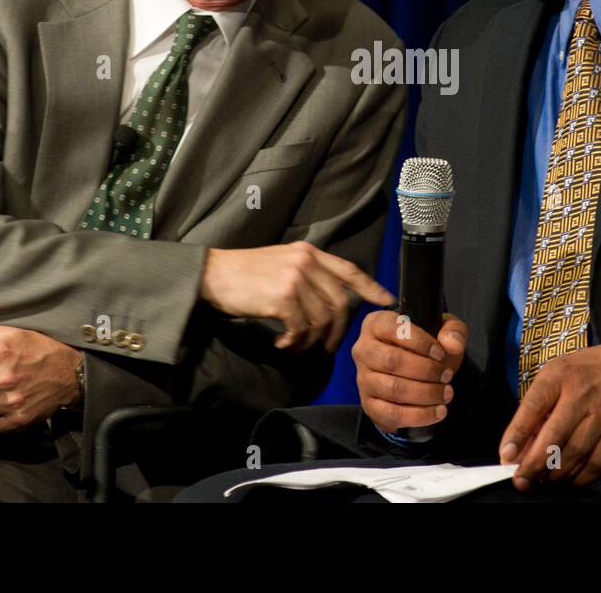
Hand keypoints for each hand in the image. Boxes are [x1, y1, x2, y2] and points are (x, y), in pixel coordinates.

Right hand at [200, 241, 394, 352]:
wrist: (212, 274)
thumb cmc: (245, 273)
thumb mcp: (282, 261)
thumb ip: (307, 273)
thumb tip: (332, 301)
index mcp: (309, 252)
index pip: (350, 270)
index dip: (371, 287)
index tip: (387, 302)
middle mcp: (307, 261)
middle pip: (340, 303)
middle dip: (338, 331)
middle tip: (327, 348)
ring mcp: (296, 278)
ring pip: (321, 320)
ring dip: (310, 341)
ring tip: (295, 346)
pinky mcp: (283, 297)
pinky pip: (302, 329)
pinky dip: (294, 343)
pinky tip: (282, 344)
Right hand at [353, 311, 466, 431]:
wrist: (420, 374)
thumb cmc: (427, 347)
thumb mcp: (443, 330)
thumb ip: (453, 330)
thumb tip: (452, 344)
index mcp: (376, 324)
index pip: (393, 328)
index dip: (420, 342)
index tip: (441, 353)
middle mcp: (363, 350)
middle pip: (391, 361)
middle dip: (426, 371)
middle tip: (446, 375)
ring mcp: (363, 379)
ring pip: (392, 389)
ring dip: (425, 394)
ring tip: (446, 393)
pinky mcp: (368, 404)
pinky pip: (390, 413)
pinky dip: (418, 415)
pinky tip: (437, 411)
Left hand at [499, 342, 600, 490]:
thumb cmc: (587, 373)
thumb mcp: (558, 375)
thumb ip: (538, 407)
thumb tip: (519, 448)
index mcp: (558, 376)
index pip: (533, 407)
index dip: (516, 434)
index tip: (505, 457)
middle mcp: (580, 395)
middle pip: (553, 436)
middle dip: (534, 463)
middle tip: (521, 480)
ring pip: (574, 454)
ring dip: (555, 473)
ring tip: (543, 480)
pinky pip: (598, 463)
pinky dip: (581, 477)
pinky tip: (571, 479)